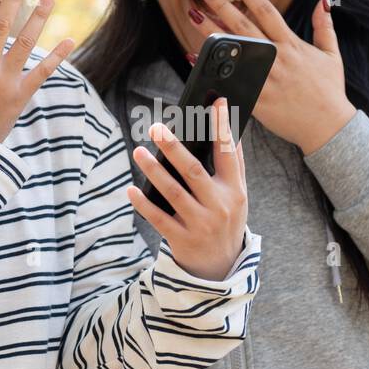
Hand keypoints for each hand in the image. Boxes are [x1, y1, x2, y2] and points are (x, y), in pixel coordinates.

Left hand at [127, 97, 249, 280]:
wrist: (222, 266)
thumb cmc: (227, 220)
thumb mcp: (238, 195)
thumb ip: (234, 165)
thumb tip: (231, 130)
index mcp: (234, 190)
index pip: (229, 152)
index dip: (222, 126)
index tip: (216, 102)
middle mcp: (219, 206)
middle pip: (193, 171)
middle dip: (173, 148)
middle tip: (156, 128)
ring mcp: (200, 224)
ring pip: (173, 192)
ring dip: (153, 171)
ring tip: (138, 153)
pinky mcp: (182, 239)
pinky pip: (159, 218)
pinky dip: (143, 204)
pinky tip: (130, 189)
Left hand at [189, 0, 355, 154]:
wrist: (328, 128)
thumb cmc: (329, 91)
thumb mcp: (332, 55)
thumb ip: (324, 26)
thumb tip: (323, 0)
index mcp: (292, 45)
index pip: (267, 11)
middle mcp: (276, 59)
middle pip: (244, 26)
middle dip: (222, 5)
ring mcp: (265, 80)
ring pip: (232, 51)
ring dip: (210, 33)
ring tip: (193, 16)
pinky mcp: (257, 101)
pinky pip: (229, 81)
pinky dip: (212, 70)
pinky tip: (195, 58)